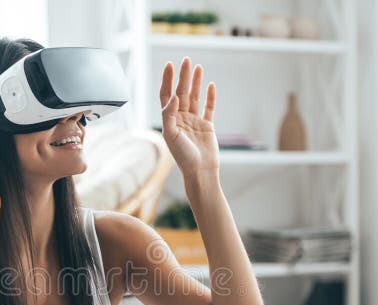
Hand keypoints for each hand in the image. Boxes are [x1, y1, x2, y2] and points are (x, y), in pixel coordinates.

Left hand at [159, 57, 219, 181]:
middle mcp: (181, 118)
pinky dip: (210, 97)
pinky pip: (209, 108)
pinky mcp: (207, 126)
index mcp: (170, 120)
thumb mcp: (171, 135)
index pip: (166, 95)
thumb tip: (173, 96)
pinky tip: (210, 85)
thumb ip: (169, 115)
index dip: (167, 80)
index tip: (169, 65)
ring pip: (194, 97)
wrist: (200, 171)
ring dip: (195, 82)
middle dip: (183, 76)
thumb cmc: (183, 156)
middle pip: (181, 92)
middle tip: (186, 60)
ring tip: (197, 67)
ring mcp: (194, 121)